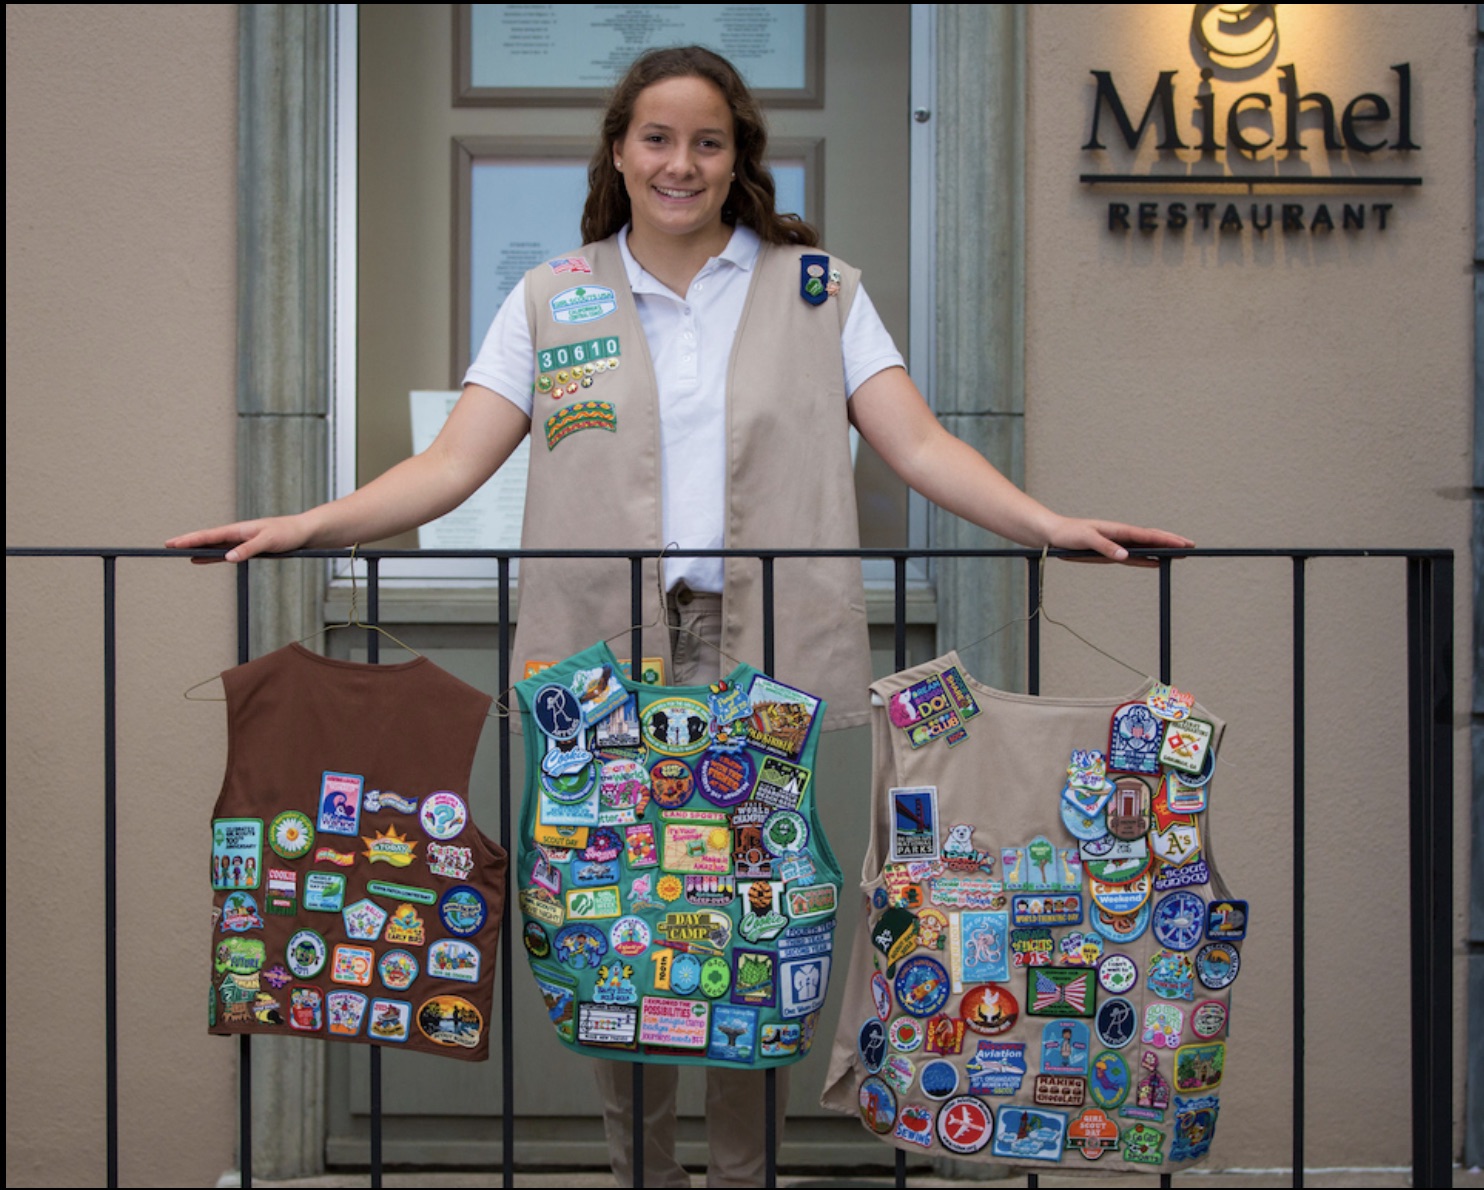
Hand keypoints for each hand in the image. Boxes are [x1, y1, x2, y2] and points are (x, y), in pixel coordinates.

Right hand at [165, 514, 312, 563]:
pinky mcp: (246, 548)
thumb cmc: (287, 533)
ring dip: (196, 549)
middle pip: (206, 539)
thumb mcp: (268, 541)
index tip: (173, 543)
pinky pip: (223, 553)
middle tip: (167, 546)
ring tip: (178, 553)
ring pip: (213, 546)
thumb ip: (248, 549)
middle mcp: (236, 534)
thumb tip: (227, 558)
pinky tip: (199, 559)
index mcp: (238, 529)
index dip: (190, 539)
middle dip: (187, 542)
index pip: (209, 535)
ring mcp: (240, 541)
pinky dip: (210, 556)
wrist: (302, 532)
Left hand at [1046, 516, 1193, 563]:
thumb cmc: (1069, 534)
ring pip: (1145, 548)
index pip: (1148, 535)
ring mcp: (1118, 544)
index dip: (1167, 539)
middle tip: (1191, 547)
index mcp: (1118, 529)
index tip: (1183, 543)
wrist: (1053, 536)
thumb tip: (1126, 555)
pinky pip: (1133, 557)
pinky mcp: (1111, 553)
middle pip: (1152, 538)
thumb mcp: (1086, 539)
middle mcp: (1121, 536)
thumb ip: (1105, 547)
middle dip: (1171, 542)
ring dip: (1162, 550)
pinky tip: (1157, 562)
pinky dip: (1147, 559)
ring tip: (1180, 554)